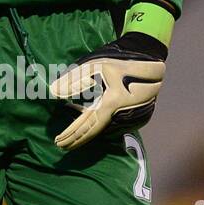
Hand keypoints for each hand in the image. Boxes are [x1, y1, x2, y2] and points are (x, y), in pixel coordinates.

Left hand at [49, 30, 165, 150]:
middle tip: (63, 146)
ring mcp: (132, 117)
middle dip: (77, 139)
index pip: (86, 126)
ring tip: (73, 135)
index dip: (71, 136)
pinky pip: (115, 123)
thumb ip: (72, 80)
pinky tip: (92, 122)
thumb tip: (53, 91)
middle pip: (95, 131)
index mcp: (110, 104)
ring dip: (88, 132)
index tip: (58, 142)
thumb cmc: (119, 60)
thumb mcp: (93, 66)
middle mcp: (122, 115)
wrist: (150, 58)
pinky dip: (101, 124)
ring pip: (105, 128)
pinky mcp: (139, 115)